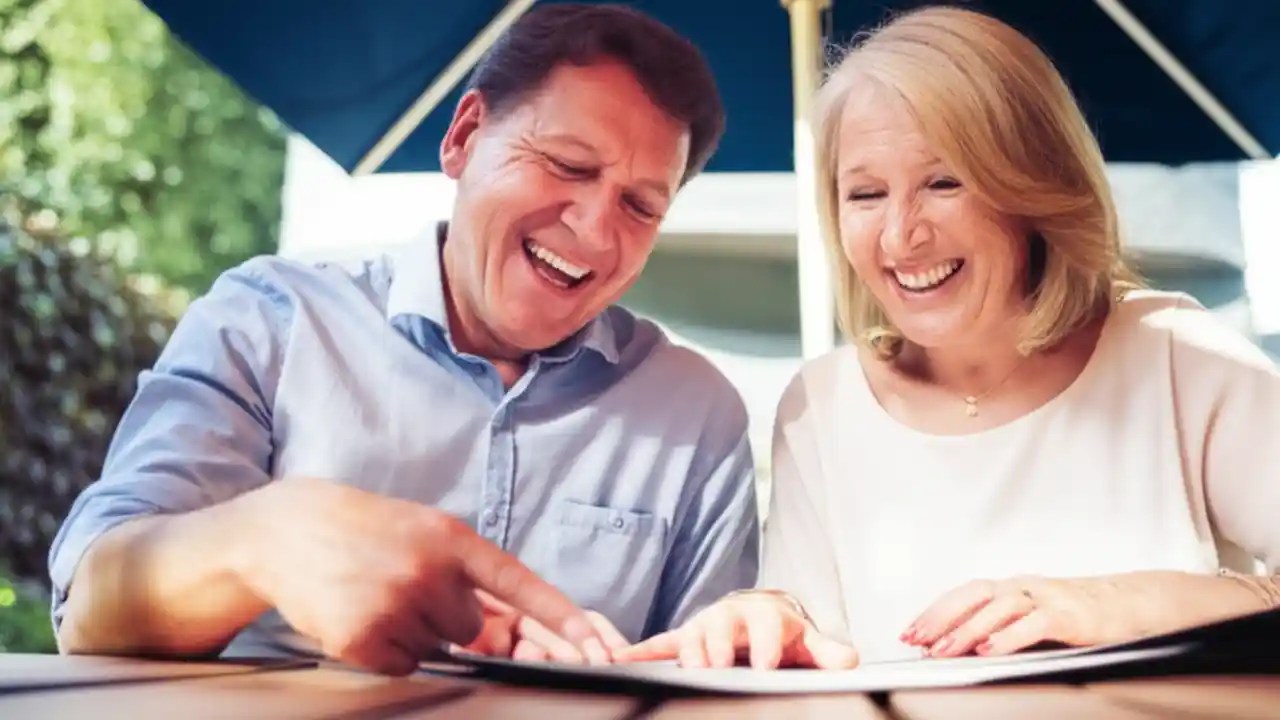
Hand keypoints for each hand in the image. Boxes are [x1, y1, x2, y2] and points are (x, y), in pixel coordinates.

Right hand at [237, 477, 607, 673]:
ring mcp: (396, 605)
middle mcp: (429, 572)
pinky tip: (360, 614)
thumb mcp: (424, 529)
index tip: (595, 646)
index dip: (562, 618)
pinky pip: (401, 664)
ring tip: (377, 594)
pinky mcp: (363, 638)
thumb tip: (499, 620)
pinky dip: (385, 650)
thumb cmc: (367, 529)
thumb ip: (463, 568)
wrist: (289, 531)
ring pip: (436, 647)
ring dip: (413, 631)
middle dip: (443, 615)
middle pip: (470, 626)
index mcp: (452, 540)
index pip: (521, 584)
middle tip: (402, 583)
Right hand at [613, 591, 857, 669]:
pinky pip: (662, 644)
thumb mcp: (807, 643)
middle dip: (721, 645)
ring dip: (688, 651)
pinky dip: (643, 651)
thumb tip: (847, 660)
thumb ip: (826, 652)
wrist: (757, 618)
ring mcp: (705, 626)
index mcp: (766, 615)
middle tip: (720, 666)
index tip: (766, 665)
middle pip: (723, 625)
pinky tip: (624, 658)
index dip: (767, 643)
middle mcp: (732, 616)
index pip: (768, 624)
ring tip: (687, 668)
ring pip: (692, 635)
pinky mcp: (685, 638)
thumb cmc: (782, 636)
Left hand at [902, 576, 1133, 657]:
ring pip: (998, 607)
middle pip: (973, 594)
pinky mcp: (1070, 614)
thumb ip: (1001, 631)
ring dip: (967, 630)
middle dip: (940, 617)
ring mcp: (1046, 597)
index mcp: (1011, 588)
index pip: (964, 595)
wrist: (1132, 604)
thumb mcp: (1033, 621)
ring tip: (944, 650)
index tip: (908, 633)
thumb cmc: (1078, 617)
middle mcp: (1023, 587)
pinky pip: (1034, 622)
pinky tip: (990, 650)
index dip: (935, 612)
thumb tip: (960, 651)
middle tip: (916, 640)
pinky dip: (1009, 635)